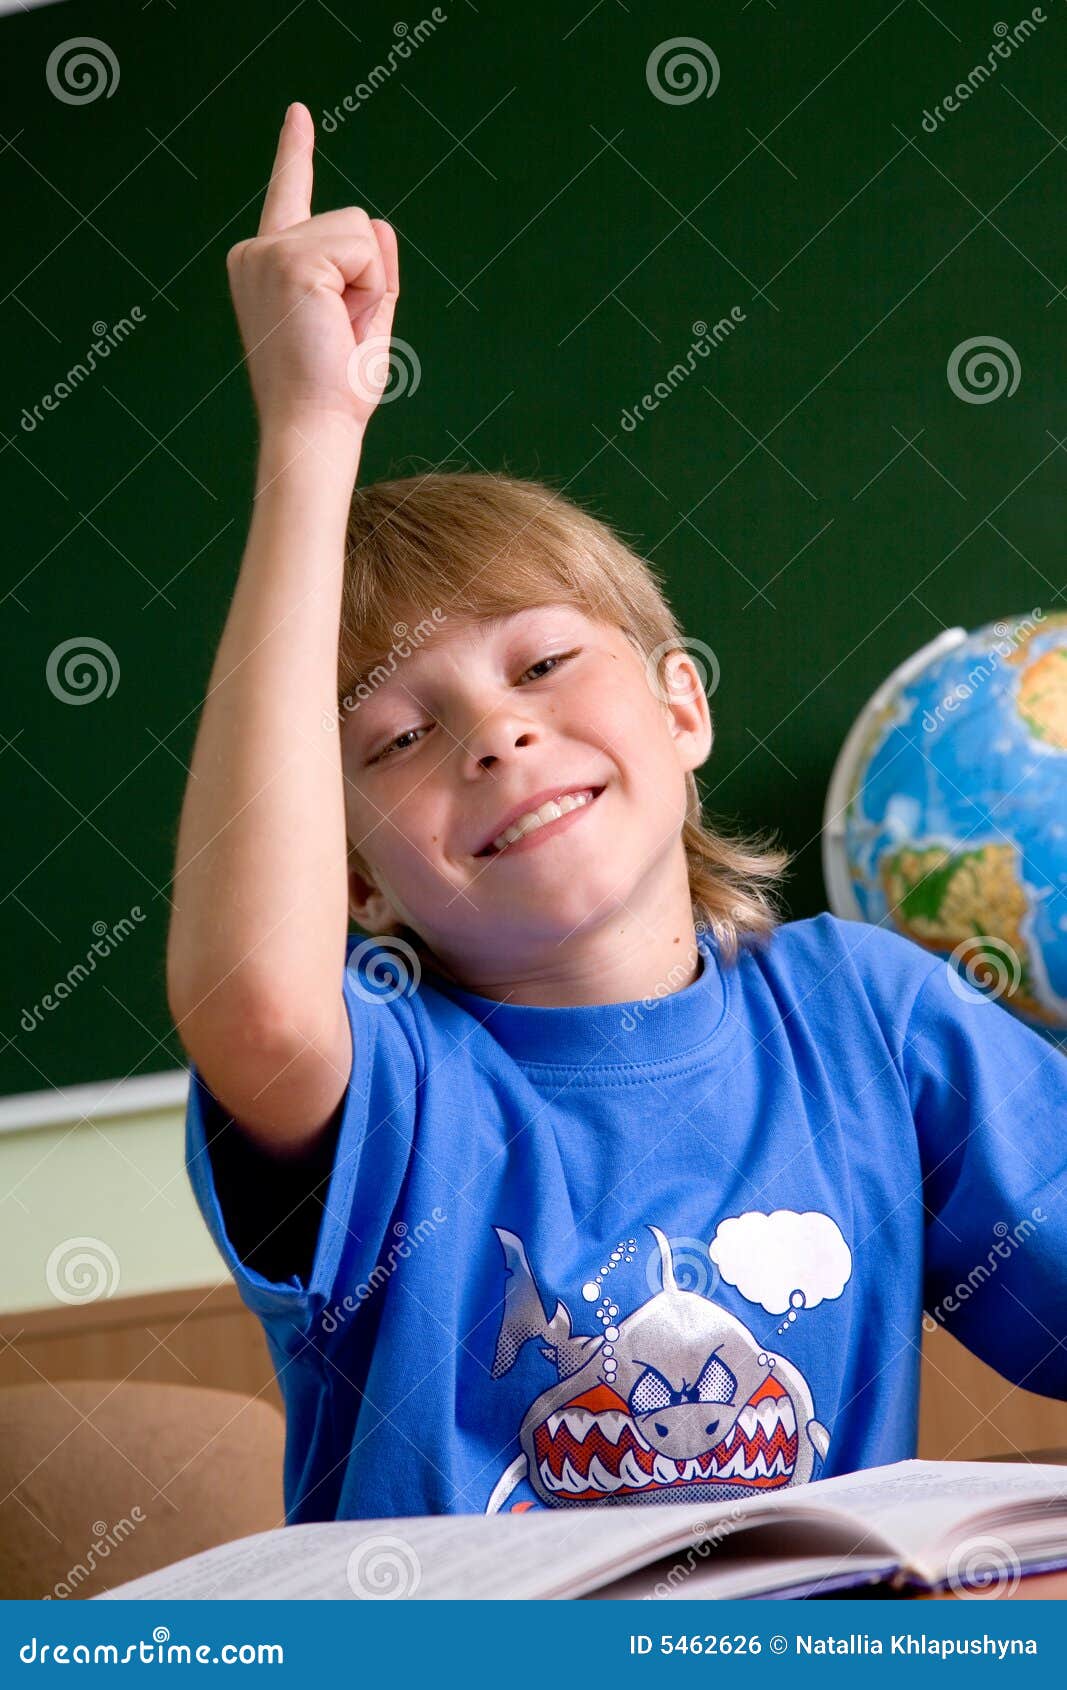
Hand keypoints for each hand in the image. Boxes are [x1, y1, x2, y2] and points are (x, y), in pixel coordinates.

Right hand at [225, 102, 399, 438]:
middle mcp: (257, 250)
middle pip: (353, 222)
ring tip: (334, 331)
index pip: (290, 194)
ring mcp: (267, 250)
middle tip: (337, 334)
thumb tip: (381, 227)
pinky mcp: (288, 257)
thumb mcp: (363, 320)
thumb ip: (372, 271)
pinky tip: (333, 321)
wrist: (312, 426)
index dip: (295, 153)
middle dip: (366, 279)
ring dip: (367, 286)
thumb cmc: (333, 389)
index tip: (299, 113)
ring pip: (361, 231)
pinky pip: (362, 248)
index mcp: (267, 265)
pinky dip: (366, 288)